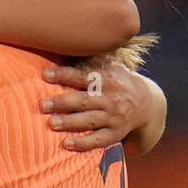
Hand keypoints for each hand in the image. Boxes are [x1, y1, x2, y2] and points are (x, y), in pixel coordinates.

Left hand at [41, 61, 167, 154]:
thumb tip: (63, 42)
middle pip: (84, 100)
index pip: (84, 76)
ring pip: (90, 120)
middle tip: (42, 104)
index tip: (45, 75)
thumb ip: (89, 59)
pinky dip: (83, 143)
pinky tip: (66, 145)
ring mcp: (114, 117)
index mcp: (107, 78)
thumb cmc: (116, 81)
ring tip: (51, 123)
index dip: (64, 75)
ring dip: (70, 122)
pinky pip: (98, 140)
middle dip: (62, 102)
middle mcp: (111, 98)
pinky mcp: (115, 134)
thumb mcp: (109, 66)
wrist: (146, 104)